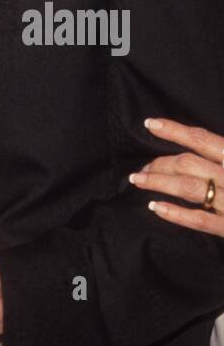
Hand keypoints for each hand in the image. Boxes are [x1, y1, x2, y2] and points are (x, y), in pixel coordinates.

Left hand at [129, 117, 223, 237]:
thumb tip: (207, 143)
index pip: (202, 139)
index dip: (174, 130)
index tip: (150, 124)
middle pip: (188, 163)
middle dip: (160, 162)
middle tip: (141, 166)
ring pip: (188, 188)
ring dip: (158, 182)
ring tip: (137, 180)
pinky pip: (201, 220)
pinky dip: (176, 213)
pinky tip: (155, 207)